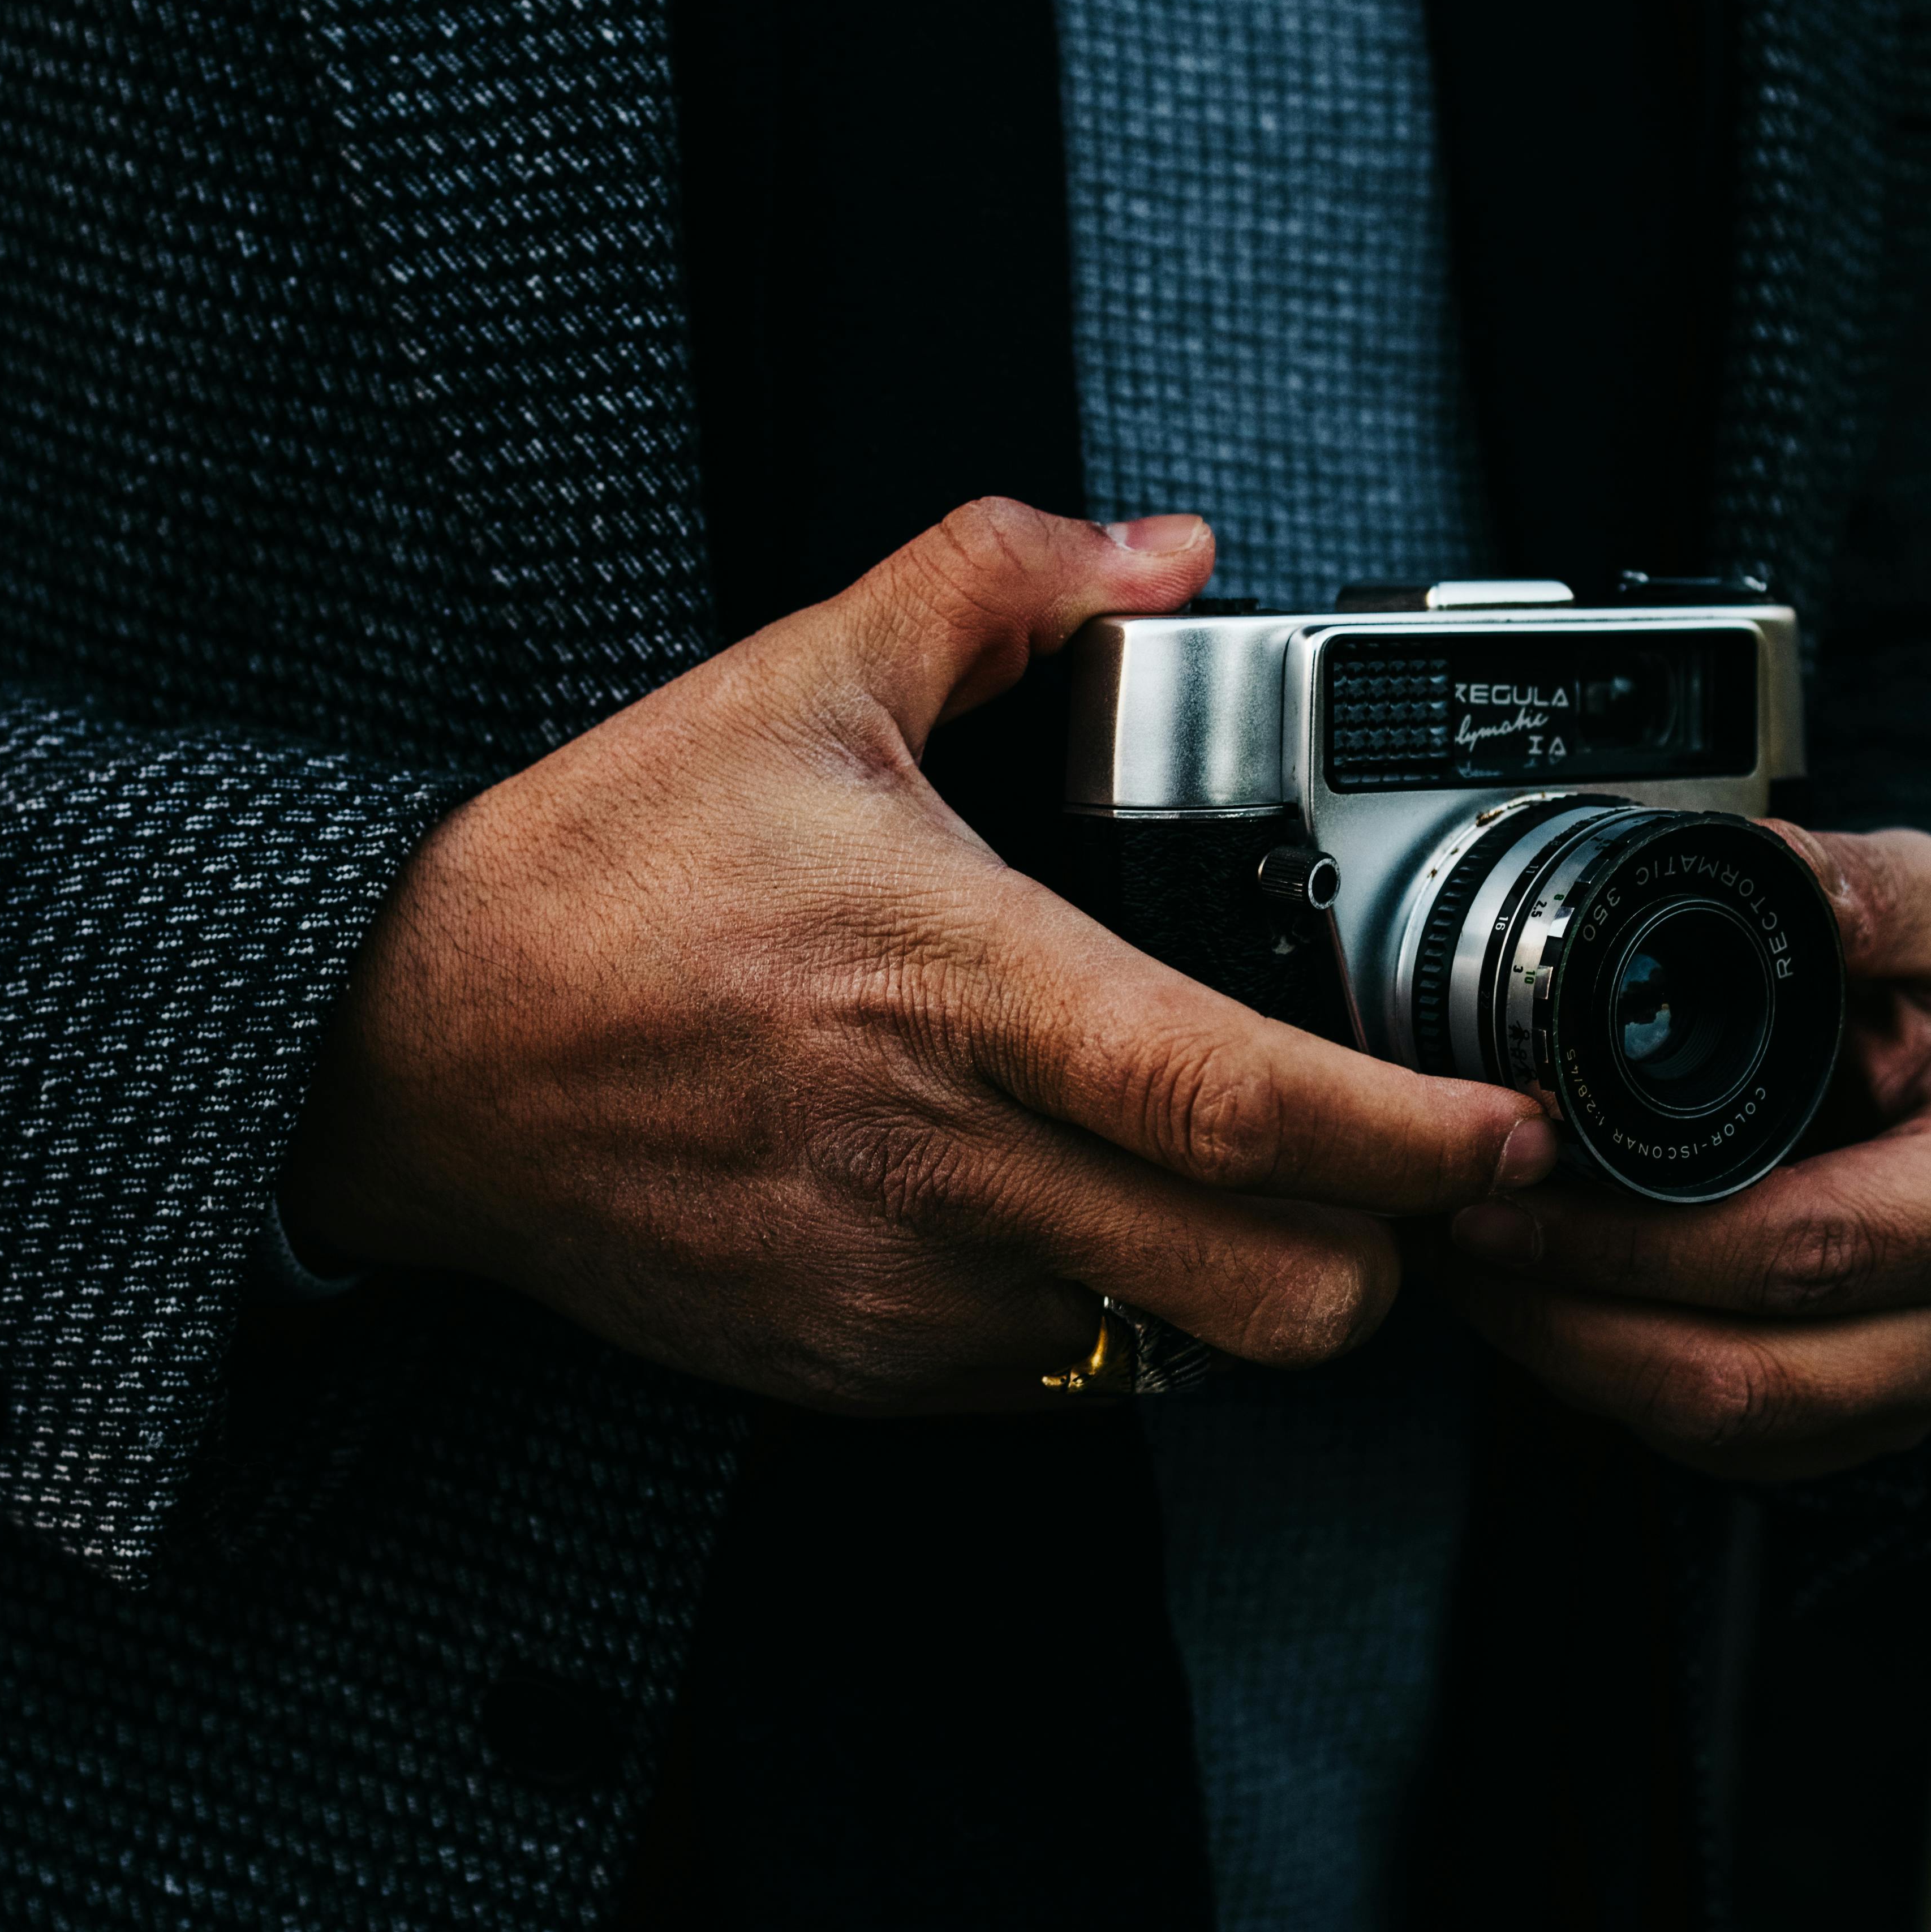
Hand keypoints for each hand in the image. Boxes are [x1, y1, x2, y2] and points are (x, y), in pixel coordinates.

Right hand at [285, 498, 1555, 1409]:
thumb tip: (1161, 549)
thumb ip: (995, 584)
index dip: (1409, 1137)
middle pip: (1267, 1290)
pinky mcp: (860, 1367)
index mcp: (956, 981)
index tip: (1515, 1129)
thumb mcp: (797, 681)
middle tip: (1402, 1180)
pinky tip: (1071, 1221)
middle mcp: (947, 1158)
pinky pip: (1059, 1382)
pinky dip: (1114, 1319)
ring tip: (1235, 1194)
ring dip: (1249, 1292)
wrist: (416, 1057)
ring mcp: (906, 1287)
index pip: (1235, 1098)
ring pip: (1181, 1353)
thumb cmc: (604, 878)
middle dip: (1384, 1257)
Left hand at [1441, 825, 1930, 1480]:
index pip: (1812, 1248)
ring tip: (1465, 1260)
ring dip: (1563, 1354)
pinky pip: (1702, 1444)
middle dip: (1573, 1310)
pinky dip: (1595, 1378)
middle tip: (1457, 1225)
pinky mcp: (1837, 1436)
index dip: (1650, 1236)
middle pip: (1743, 1370)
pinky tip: (1527, 1298)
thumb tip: (1771, 865)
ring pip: (1709, 1424)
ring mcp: (1903, 1401)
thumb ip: (1862, 888)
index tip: (1518, 1178)